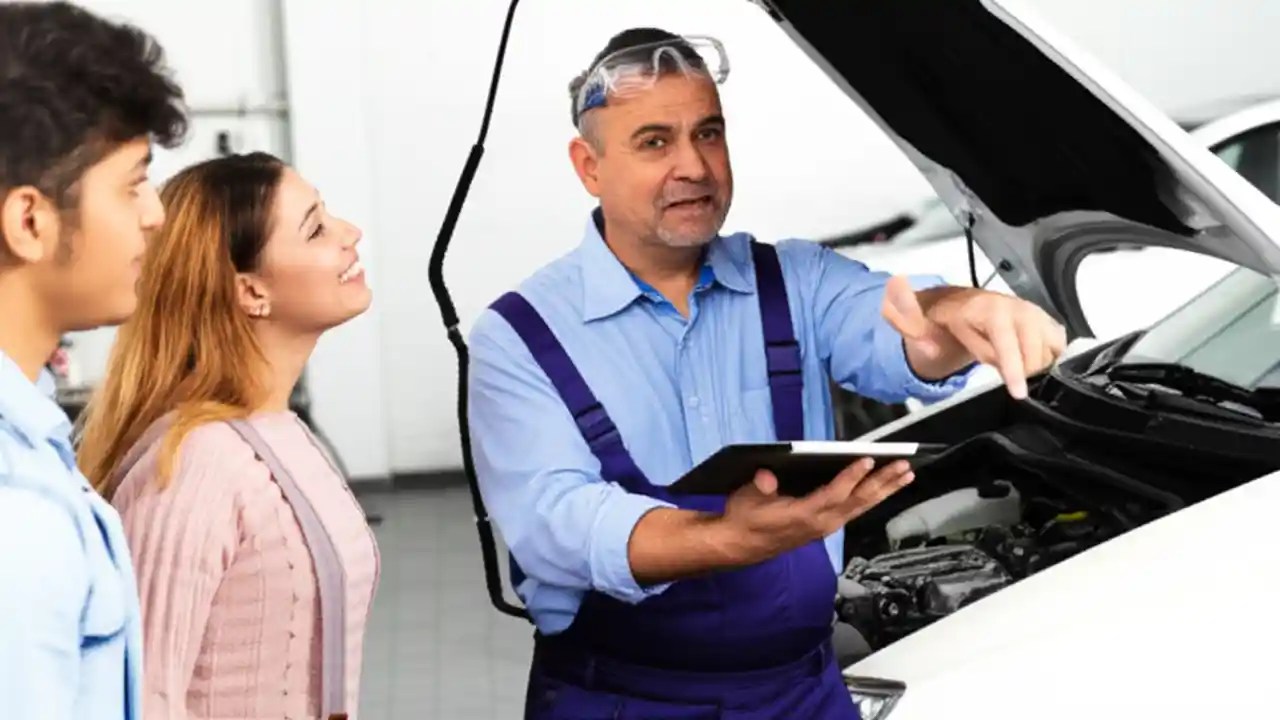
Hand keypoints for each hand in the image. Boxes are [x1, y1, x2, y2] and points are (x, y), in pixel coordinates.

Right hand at [714, 458, 914, 565]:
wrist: (738, 545)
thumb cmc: (744, 518)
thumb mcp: (747, 498)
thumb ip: (760, 487)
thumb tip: (766, 476)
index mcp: (804, 515)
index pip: (834, 494)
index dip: (851, 477)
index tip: (867, 460)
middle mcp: (822, 523)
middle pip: (858, 501)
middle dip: (882, 482)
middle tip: (903, 467)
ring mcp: (826, 527)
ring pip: (861, 507)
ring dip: (884, 490)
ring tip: (905, 476)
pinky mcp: (826, 527)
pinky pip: (855, 511)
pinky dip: (872, 498)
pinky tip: (882, 489)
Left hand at [882, 276, 1066, 398]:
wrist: (959, 306)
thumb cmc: (945, 319)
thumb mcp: (919, 321)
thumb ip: (905, 318)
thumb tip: (895, 304)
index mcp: (987, 309)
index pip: (1006, 340)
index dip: (1013, 367)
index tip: (1018, 391)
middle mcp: (1014, 307)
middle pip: (1034, 349)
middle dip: (1025, 370)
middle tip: (1010, 381)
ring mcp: (1032, 312)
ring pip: (1049, 347)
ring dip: (1035, 364)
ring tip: (1014, 369)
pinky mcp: (1043, 319)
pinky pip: (1057, 342)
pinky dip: (1049, 355)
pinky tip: (1032, 362)